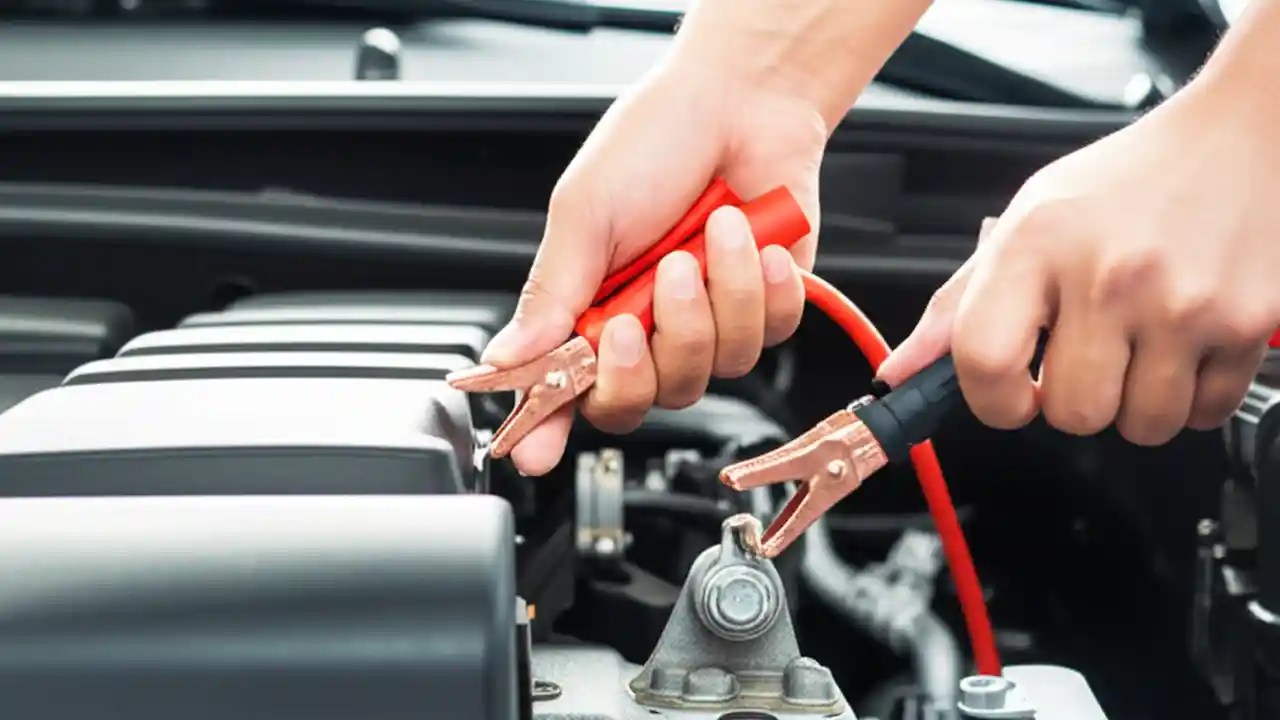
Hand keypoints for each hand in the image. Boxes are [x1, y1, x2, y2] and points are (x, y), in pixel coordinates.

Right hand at [483, 60, 826, 474]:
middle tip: (655, 289)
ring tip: (715, 233)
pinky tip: (756, 244)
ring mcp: (708, 322)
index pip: (563, 388)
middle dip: (660, 345)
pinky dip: (764, 286)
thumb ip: (551, 294)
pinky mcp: (765, 310)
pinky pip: (768, 334)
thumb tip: (507, 357)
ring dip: (719, 296)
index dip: (546, 425)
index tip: (534, 451)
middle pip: (645, 396)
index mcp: (591, 306)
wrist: (740, 102)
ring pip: (714, 365)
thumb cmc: (655, 142)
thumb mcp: (586, 213)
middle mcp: (647, 325)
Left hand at [877, 79, 1279, 445]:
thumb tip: (903, 369)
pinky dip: (1192, 397)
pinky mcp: (1246, 324)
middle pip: (1071, 413)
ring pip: (1140, 426)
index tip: (1010, 395)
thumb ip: (959, 302)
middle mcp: (1109, 275)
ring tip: (1140, 346)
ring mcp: (1182, 303)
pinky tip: (1185, 345)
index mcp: (1038, 245)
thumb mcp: (1030, 220)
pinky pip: (1204, 414)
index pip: (982, 361)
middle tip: (1089, 355)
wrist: (1246, 136)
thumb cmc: (1130, 180)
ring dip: (1136, 404)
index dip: (991, 399)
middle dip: (1074, 401)